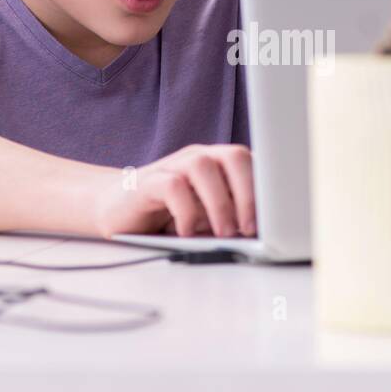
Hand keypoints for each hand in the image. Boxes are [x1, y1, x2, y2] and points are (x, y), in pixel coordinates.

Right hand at [93, 144, 256, 238]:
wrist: (115, 212)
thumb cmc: (168, 217)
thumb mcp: (206, 219)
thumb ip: (231, 219)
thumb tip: (264, 235)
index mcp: (218, 164)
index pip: (251, 162)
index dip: (266, 188)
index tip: (275, 220)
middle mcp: (197, 158)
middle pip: (233, 156)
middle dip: (248, 193)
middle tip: (250, 228)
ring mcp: (171, 166)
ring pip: (203, 166)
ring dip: (219, 202)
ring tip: (225, 233)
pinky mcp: (146, 183)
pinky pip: (172, 185)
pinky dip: (186, 210)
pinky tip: (187, 231)